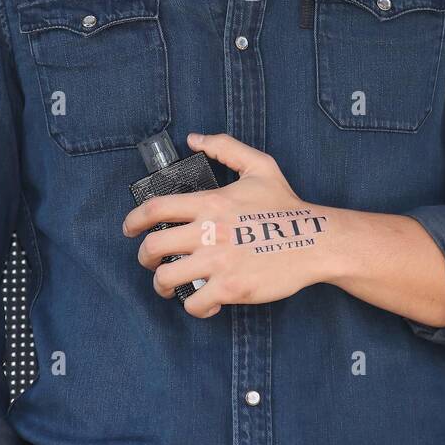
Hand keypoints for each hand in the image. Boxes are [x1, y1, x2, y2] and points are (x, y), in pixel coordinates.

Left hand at [122, 132, 335, 316]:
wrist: (315, 240)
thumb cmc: (286, 205)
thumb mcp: (259, 165)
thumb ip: (225, 148)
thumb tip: (194, 138)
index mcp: (210, 203)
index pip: (155, 208)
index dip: (133, 220)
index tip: (129, 229)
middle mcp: (208, 232)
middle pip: (153, 248)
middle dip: (144, 258)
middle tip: (151, 262)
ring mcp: (218, 262)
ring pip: (167, 279)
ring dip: (162, 286)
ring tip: (169, 286)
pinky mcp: (231, 288)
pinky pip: (196, 303)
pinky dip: (195, 307)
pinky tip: (203, 302)